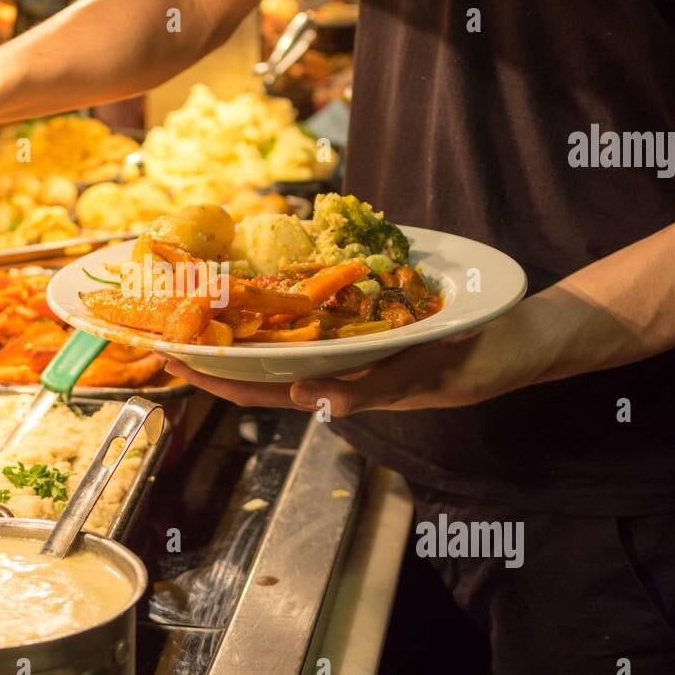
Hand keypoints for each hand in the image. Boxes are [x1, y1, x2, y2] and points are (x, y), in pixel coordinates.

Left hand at [162, 302, 544, 414]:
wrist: (516, 337)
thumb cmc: (472, 362)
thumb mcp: (426, 376)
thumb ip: (369, 389)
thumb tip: (307, 397)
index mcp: (339, 387)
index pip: (260, 392)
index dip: (213, 381)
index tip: (171, 362)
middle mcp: (332, 367)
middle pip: (256, 364)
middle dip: (209, 348)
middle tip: (159, 321)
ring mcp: (344, 344)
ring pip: (277, 337)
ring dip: (235, 322)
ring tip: (190, 297)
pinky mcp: (361, 318)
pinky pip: (310, 309)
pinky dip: (278, 296)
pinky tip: (252, 277)